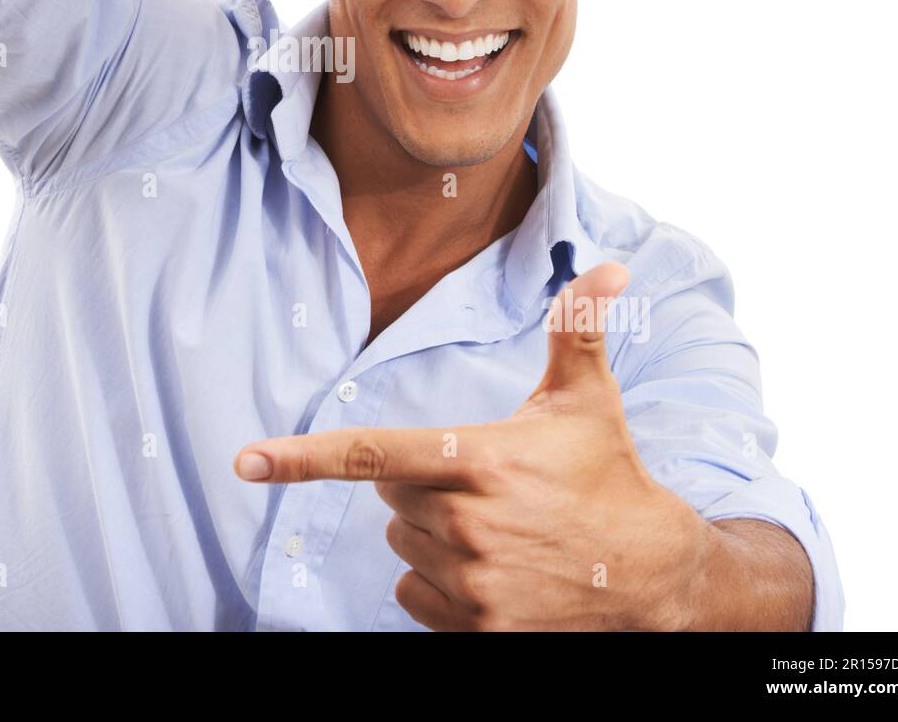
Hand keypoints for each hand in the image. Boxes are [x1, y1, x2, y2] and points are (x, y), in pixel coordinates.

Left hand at [232, 262, 710, 630]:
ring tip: (497, 530)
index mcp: (480, 461)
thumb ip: (579, 328)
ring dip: (431, 536)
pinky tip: (491, 572)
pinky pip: (414, 597)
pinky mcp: (480, 632)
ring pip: (401, 546)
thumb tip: (608, 265)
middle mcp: (467, 525)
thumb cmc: (609, 475)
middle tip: (485, 485)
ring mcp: (472, 585)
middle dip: (421, 484)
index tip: (244, 462)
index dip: (301, 458)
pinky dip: (439, 584)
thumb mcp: (587, 399)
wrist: (653, 578)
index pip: (372, 454)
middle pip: (390, 496)